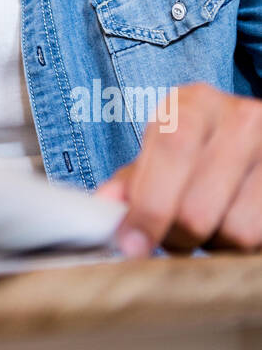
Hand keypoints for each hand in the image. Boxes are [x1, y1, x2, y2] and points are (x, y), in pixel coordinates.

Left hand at [96, 82, 261, 256]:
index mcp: (194, 104)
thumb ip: (130, 181)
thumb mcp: (161, 152)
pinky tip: (230, 222)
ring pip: (233, 230)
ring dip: (212, 242)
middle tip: (171, 235)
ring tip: (208, 222)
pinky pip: (258, 237)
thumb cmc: (196, 150)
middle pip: (196, 207)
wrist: (252, 142)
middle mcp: (239, 120)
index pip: (171, 148)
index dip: (148, 204)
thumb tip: (104, 205)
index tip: (131, 244)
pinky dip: (238, 245)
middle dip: (175, 236)